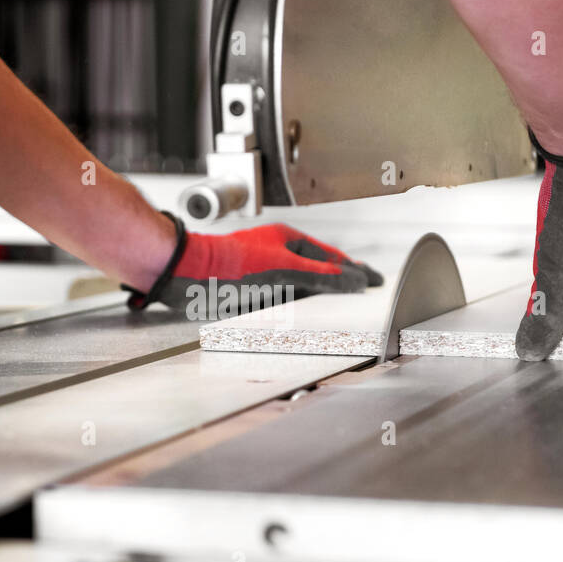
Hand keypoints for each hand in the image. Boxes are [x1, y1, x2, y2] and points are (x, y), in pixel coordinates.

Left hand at [130, 220, 382, 314]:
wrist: (187, 275)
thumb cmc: (229, 263)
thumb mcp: (284, 267)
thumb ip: (322, 274)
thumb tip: (355, 279)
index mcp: (288, 240)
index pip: (331, 256)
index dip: (355, 269)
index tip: (375, 279)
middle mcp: (277, 256)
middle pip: (318, 272)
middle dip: (341, 284)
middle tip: (365, 294)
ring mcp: (264, 276)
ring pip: (302, 289)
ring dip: (320, 299)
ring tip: (343, 311)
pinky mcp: (251, 295)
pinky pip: (283, 304)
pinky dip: (299, 312)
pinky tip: (305, 321)